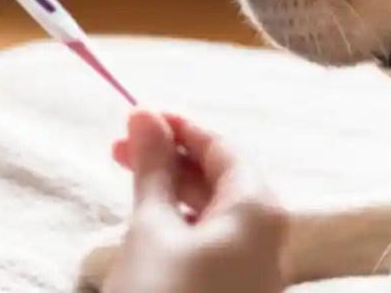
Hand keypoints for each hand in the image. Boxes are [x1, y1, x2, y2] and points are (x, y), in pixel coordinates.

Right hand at [102, 110, 285, 292]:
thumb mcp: (151, 228)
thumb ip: (153, 169)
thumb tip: (145, 115)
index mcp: (259, 209)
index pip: (222, 147)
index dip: (178, 127)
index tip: (135, 116)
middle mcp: (271, 237)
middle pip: (222, 179)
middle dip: (171, 160)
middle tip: (119, 150)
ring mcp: (258, 269)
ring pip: (217, 213)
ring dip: (175, 193)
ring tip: (130, 187)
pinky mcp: (239, 289)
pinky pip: (215, 242)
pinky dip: (184, 225)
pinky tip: (153, 227)